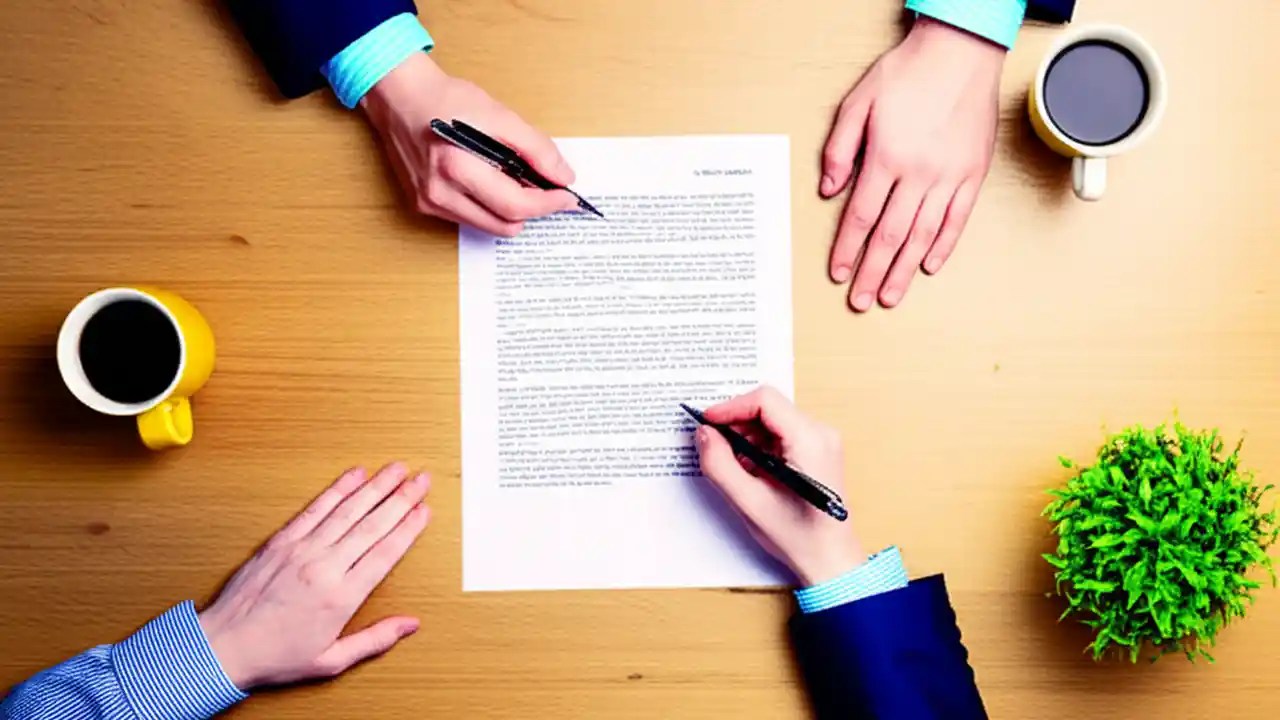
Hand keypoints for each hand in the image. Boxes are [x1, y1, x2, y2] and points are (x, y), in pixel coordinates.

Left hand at [198, 463, 430, 688]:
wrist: (223, 647)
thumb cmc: (274, 656)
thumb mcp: (331, 660)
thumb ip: (375, 640)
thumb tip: (410, 624)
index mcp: (341, 597)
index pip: (385, 552)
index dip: (409, 528)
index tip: (425, 511)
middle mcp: (324, 567)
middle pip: (373, 525)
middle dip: (401, 498)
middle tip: (421, 479)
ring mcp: (301, 550)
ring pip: (348, 511)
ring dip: (376, 487)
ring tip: (397, 469)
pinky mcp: (281, 541)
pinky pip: (315, 509)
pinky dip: (337, 490)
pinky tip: (354, 476)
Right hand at [362, 53, 577, 236]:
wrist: (399, 97)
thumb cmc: (445, 100)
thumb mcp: (499, 115)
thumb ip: (535, 148)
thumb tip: (562, 176)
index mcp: (457, 167)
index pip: (515, 205)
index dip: (548, 204)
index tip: (567, 196)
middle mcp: (440, 193)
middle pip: (504, 224)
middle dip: (533, 211)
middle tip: (547, 191)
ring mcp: (429, 203)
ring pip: (488, 226)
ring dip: (510, 211)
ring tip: (517, 182)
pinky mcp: (424, 206)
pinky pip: (469, 218)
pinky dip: (488, 207)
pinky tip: (490, 182)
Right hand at [694, 386, 863, 584]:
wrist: (830, 559)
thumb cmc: (798, 536)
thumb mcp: (749, 502)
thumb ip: (720, 464)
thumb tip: (703, 434)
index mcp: (810, 440)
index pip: (765, 401)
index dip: (731, 406)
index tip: (707, 422)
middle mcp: (821, 434)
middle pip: (768, 408)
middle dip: (737, 424)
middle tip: (714, 447)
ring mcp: (822, 441)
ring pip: (772, 421)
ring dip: (747, 437)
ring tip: (734, 467)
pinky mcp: (817, 450)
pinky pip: (781, 434)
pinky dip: (759, 446)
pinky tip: (751, 471)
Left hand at [822, 17, 1004, 310]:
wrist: (960, 51)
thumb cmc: (908, 73)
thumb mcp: (858, 102)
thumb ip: (839, 148)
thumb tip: (829, 190)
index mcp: (886, 157)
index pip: (861, 217)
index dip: (847, 249)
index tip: (837, 272)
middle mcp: (919, 173)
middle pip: (890, 235)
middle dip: (872, 272)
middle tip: (860, 301)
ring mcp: (949, 176)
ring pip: (923, 235)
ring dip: (904, 270)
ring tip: (891, 296)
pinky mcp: (972, 174)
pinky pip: (957, 219)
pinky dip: (943, 245)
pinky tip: (928, 266)